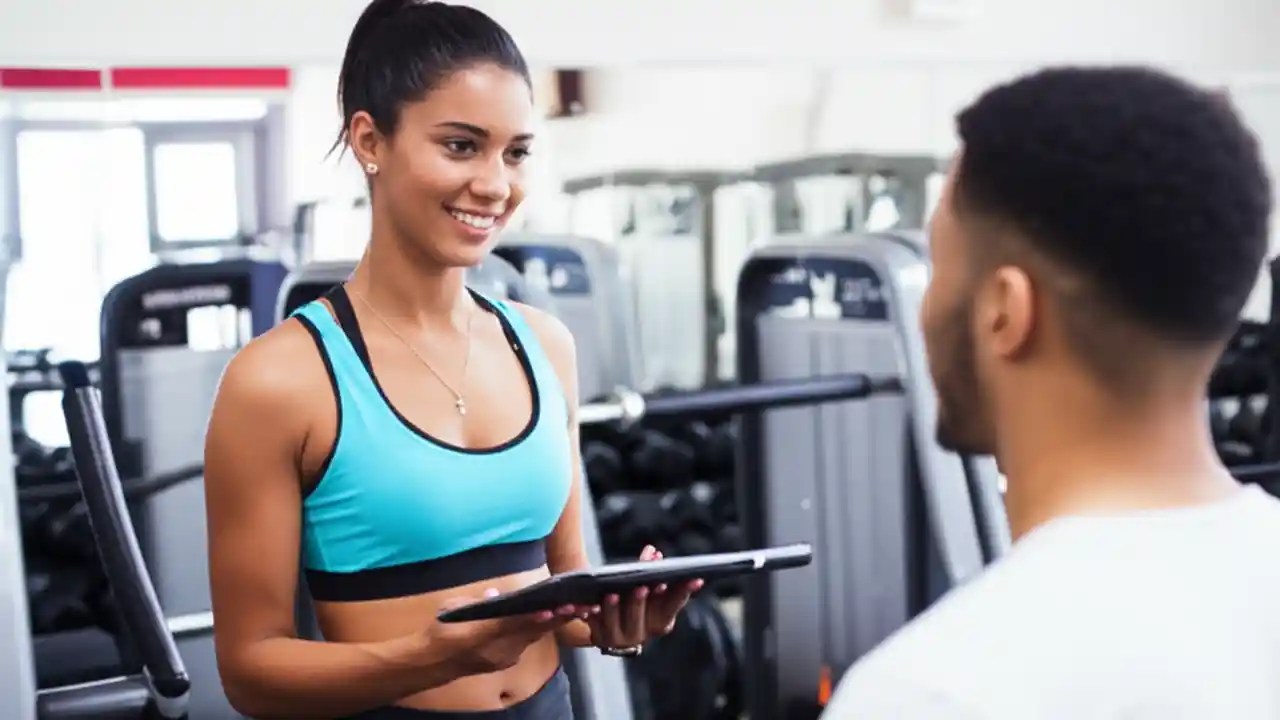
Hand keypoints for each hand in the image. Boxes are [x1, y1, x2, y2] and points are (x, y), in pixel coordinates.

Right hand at [429, 589, 598, 675]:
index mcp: (482, 635)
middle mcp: (498, 649)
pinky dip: (542, 630)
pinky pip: (528, 642)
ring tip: (581, 609)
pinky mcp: (506, 660)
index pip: (513, 624)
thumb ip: (477, 602)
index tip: (554, 609)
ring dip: (557, 623)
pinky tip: (556, 618)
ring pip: (535, 637)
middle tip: (585, 606)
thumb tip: (495, 594)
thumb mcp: (455, 608)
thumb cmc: (442, 631)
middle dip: (559, 618)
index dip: (535, 617)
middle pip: (533, 631)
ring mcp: (504, 656)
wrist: (432, 662)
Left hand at [586, 545, 702, 649]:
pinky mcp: (598, 637)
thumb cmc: (633, 601)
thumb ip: (650, 573)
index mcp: (660, 622)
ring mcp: (618, 638)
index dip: (681, 594)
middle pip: (641, 618)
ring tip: (612, 595)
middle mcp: (641, 635)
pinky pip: (593, 626)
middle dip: (640, 603)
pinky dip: (591, 616)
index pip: (672, 607)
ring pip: (615, 623)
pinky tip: (589, 608)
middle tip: (642, 588)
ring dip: (614, 609)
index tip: (692, 579)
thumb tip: (653, 552)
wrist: (604, 627)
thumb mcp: (645, 590)